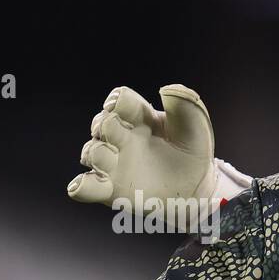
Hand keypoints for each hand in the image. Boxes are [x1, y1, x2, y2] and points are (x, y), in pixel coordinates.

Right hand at [67, 83, 215, 205]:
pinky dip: (81, 187)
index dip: (117, 100)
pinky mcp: (110, 189)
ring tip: (111, 158)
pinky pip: (86, 187)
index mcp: (139, 117)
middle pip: (101, 124)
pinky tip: (82, 187)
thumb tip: (168, 90)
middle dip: (103, 125)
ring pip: (91, 153)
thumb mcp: (196, 128)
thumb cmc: (192, 152)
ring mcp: (113, 163)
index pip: (120, 100)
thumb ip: (186, 106)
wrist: (196, 189)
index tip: (118, 105)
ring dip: (95, 154)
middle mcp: (121, 137)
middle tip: (115, 133)